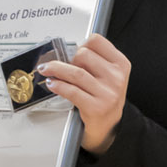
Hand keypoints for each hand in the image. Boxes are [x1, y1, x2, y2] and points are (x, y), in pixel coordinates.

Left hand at [38, 34, 129, 154]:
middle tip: (59, 65)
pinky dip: (57, 85)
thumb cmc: (105, 96)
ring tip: (46, 69)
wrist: (109, 125)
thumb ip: (93, 61)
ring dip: (55, 69)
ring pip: (75, 72)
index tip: (73, 51)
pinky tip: (51, 84)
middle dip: (67, 58)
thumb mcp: (108, 75)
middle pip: (83, 55)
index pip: (97, 41)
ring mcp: (108, 93)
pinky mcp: (96, 107)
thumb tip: (64, 51)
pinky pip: (71, 91)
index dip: (81, 44)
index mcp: (121, 64)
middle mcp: (116, 77)